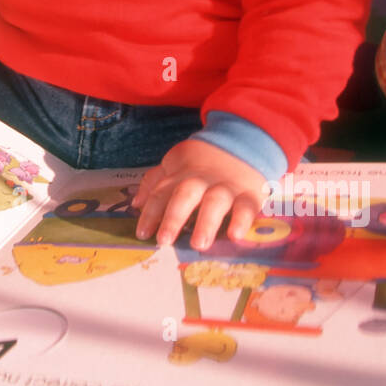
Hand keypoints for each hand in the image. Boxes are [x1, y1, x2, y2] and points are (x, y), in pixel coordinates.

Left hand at [134, 138, 268, 250]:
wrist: (243, 140)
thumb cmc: (203, 160)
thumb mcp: (175, 162)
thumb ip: (155, 181)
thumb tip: (135, 204)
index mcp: (181, 173)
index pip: (161, 192)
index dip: (150, 213)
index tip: (142, 235)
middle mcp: (202, 180)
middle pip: (185, 195)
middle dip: (173, 218)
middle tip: (164, 241)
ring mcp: (226, 186)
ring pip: (215, 202)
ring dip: (206, 223)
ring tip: (198, 245)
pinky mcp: (250, 193)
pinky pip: (247, 207)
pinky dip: (242, 220)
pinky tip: (235, 235)